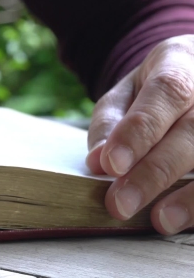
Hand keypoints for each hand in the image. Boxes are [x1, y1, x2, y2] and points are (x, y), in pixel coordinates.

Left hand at [87, 35, 193, 234]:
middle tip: (121, 204)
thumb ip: (110, 121)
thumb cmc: (157, 88)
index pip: (166, 92)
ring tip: (160, 220)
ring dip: (191, 194)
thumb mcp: (126, 91)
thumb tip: (97, 160)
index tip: (112, 164)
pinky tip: (184, 219)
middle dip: (155, 172)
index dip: (140, 130)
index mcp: (181, 61)